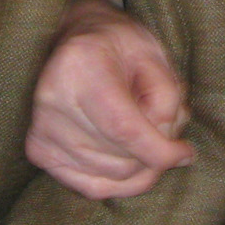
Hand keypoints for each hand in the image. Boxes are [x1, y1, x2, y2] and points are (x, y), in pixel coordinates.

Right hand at [27, 0, 193, 198]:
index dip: (159, 150)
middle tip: (161, 124)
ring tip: (140, 128)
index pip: (123, 127)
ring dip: (138, 165)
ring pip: (110, 177)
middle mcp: (52, 99)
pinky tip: (127, 155)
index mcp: (80, 65)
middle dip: (153, 152)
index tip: (185, 153)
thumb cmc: (119, 44)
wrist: (76, 38)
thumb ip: (166, 98)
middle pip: (120, 158)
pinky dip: (119, 181)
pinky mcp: (38, 150)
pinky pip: (91, 186)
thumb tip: (165, 147)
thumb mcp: (154, 54)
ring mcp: (41, 128)